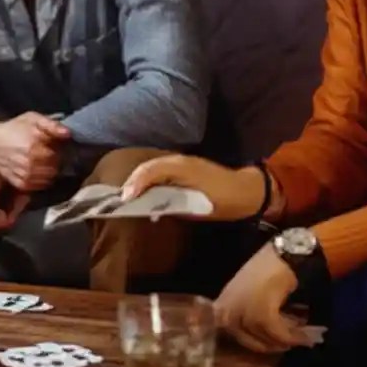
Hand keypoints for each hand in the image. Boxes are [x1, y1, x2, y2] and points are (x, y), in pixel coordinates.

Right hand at [0, 112, 69, 190]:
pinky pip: (38, 186)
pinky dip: (41, 180)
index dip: (61, 151)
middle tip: (49, 155)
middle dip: (56, 162)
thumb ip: (51, 124)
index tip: (56, 147)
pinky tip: (37, 171)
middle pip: (55, 168)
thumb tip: (68, 133)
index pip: (59, 154)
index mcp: (34, 145)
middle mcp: (30, 162)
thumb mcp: (32, 118)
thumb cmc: (14, 128)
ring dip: (49, 172)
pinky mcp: (20, 184)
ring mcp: (24, 175)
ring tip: (43, 163)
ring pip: (49, 178)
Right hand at [121, 154, 265, 219]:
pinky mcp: (183, 172)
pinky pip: (160, 176)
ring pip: (151, 172)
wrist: (246, 194)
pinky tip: (145, 200)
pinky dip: (149, 186)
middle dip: (131, 183)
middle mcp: (175, 162)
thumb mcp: (193, 203)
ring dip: (138, 185)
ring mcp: (180, 166)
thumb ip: (168, 201)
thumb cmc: (220, 197)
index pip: (147, 171)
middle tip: (120, 201)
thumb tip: (144, 205)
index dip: (133, 184)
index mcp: (177, 166)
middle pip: (145, 169)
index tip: (124, 201)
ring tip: (128, 202)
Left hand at [215, 243, 312, 352]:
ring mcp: (242, 312)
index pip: (227, 334)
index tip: (268, 345)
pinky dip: (292, 337)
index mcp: (221, 304)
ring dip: (283, 341)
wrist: (283, 257)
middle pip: (246, 340)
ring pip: (263, 338)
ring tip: (298, 339)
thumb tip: (263, 337)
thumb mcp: (247, 294)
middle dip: (268, 345)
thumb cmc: (266, 272)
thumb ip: (247, 314)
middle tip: (286, 346)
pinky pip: (277, 333)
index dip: (250, 342)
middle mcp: (226, 310)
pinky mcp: (261, 315)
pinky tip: (304, 336)